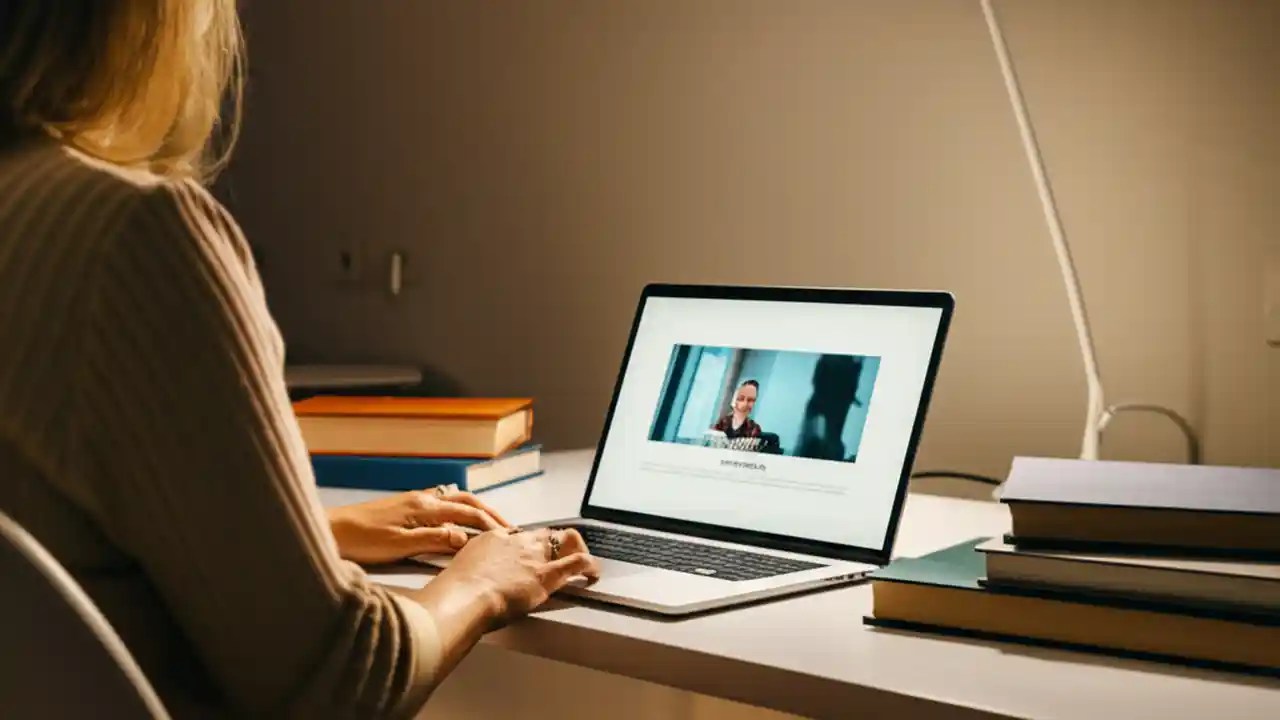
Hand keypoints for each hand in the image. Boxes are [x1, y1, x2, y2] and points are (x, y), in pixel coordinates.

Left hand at [327, 489, 511, 564]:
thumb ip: (434, 539)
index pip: (468, 513)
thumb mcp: (400, 545)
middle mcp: (423, 498)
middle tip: (508, 527)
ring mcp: (413, 500)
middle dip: (489, 513)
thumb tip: (465, 537)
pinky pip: (441, 502)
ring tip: (489, 522)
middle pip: (465, 501)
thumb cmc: (361, 540)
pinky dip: (458, 508)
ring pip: (454, 499)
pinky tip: (457, 518)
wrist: (331, 530)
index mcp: (425, 507)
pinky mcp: (405, 505)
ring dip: (475, 508)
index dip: (490, 523)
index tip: (509, 535)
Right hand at [437, 528, 601, 624]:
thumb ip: (473, 567)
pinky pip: (576, 563)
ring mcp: (534, 556)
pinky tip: (593, 574)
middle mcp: (518, 541)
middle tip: (560, 559)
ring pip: (565, 541)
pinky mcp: (546, 575)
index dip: (528, 546)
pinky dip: (589, 566)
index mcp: (496, 537)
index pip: (519, 536)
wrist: (464, 596)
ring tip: (583, 565)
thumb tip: (473, 576)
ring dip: (576, 550)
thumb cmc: (457, 589)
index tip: (530, 556)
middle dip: (555, 545)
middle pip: (544, 535)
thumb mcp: (461, 568)